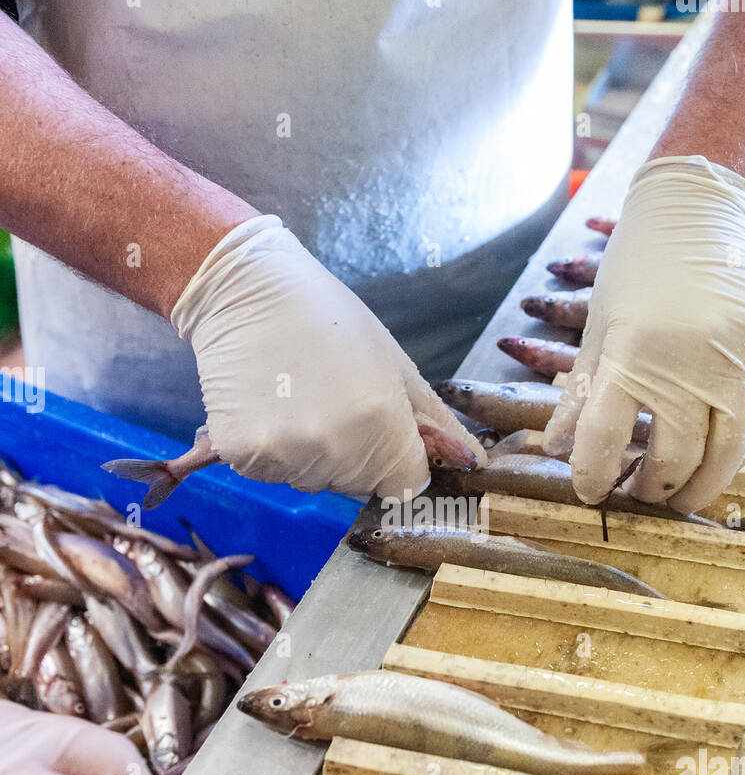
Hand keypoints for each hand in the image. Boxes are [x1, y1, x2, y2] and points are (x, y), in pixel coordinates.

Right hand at [172, 216, 483, 498]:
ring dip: (309, 454)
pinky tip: (265, 406)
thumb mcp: (393, 362)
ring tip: (293, 398)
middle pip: (357, 485)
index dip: (396, 459)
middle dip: (352, 456)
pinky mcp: (241, 455)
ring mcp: (284, 454)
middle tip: (328, 399)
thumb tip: (474, 463)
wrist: (243, 289)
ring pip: (312, 480)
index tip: (376, 426)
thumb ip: (434, 420)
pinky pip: (270, 472)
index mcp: (381, 422)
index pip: (404, 484)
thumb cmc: (325, 318)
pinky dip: (270, 450)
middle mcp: (335, 447)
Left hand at [543, 157, 744, 511]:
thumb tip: (555, 451)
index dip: (593, 475)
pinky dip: (734, 458)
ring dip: (697, 487)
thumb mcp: (597, 330)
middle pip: (673, 457)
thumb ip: (579, 395)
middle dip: (651, 487)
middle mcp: (691, 362)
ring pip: (724, 456)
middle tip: (637, 492)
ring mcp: (738, 364)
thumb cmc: (636, 273)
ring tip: (675, 494)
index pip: (606, 438)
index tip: (590, 490)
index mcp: (633, 353)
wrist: (697, 216)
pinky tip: (711, 462)